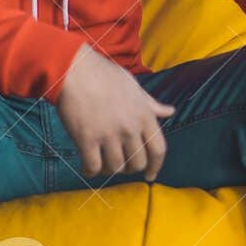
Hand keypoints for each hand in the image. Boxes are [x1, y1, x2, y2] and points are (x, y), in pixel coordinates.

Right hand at [57, 45, 175, 179]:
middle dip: (129, 168)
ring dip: (109, 170)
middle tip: (120, 164)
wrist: (76, 70)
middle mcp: (130, 127)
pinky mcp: (87, 139)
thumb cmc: (104, 75)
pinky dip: (91, 171)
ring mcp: (109, 134)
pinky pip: (93, 167)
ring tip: (102, 163)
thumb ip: (151, 104)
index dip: (156, 166)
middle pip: (137, 163)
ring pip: (115, 168)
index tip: (150, 175)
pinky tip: (87, 166)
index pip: (159, 149)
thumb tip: (170, 111)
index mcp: (144, 115)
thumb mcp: (134, 87)